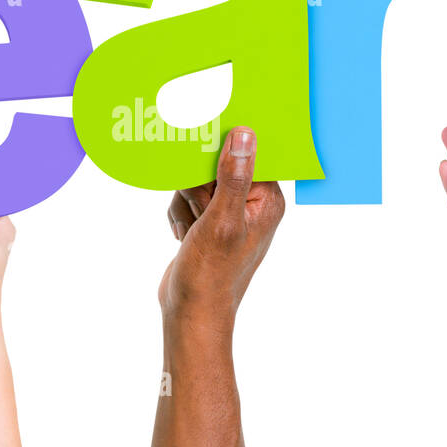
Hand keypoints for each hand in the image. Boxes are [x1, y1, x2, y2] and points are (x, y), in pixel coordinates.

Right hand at [159, 126, 284, 323]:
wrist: (190, 312)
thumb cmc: (211, 274)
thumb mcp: (222, 220)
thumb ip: (234, 176)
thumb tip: (246, 134)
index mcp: (266, 200)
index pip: (249, 154)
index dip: (223, 156)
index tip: (205, 164)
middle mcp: (252, 204)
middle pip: (217, 165)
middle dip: (198, 187)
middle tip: (201, 210)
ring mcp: (229, 213)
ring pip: (196, 181)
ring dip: (186, 203)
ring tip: (192, 230)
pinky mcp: (209, 221)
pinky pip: (186, 198)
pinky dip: (180, 214)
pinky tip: (184, 236)